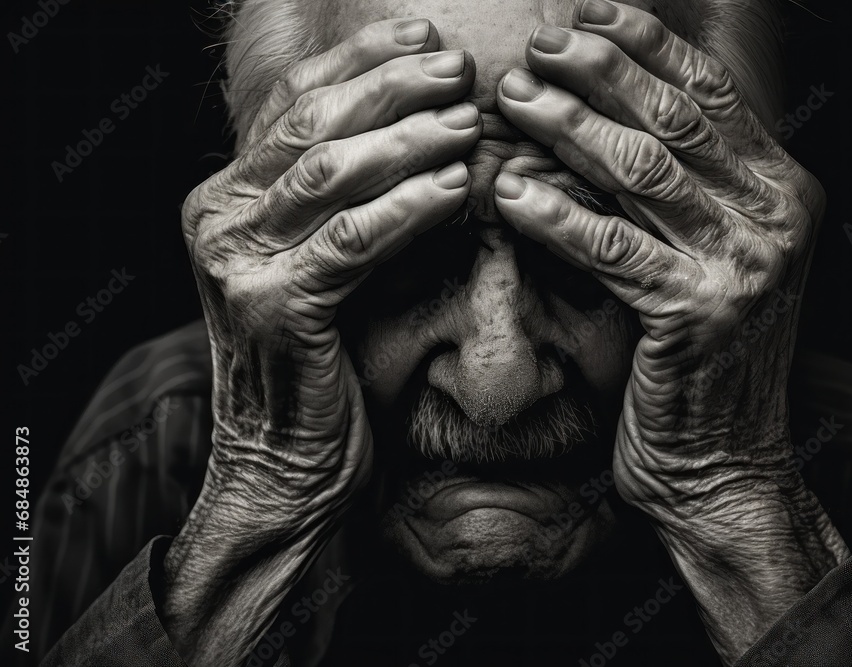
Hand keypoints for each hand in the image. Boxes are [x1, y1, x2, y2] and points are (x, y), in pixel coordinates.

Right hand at [165, 19, 480, 664]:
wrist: (282, 466)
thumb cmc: (317, 363)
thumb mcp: (318, 265)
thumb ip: (342, 198)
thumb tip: (422, 120)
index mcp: (223, 197)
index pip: (293, 102)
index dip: (361, 60)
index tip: (424, 36)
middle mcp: (216, 218)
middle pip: (312, 122)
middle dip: (392, 86)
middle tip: (457, 68)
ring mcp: (236, 262)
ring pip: (332, 171)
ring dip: (410, 137)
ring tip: (469, 120)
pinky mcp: (274, 307)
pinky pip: (355, 239)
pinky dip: (410, 207)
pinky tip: (458, 187)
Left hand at [493, 0, 846, 660]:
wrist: (722, 464)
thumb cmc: (698, 359)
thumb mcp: (710, 259)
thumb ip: (685, 188)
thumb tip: (607, 109)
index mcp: (784, 189)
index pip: (710, 91)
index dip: (643, 44)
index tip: (582, 18)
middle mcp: (778, 216)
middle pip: (674, 116)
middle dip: (598, 72)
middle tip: (535, 50)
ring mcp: (746, 264)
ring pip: (641, 169)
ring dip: (568, 126)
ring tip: (511, 100)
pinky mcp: (698, 313)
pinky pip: (610, 245)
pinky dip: (555, 212)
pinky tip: (508, 190)